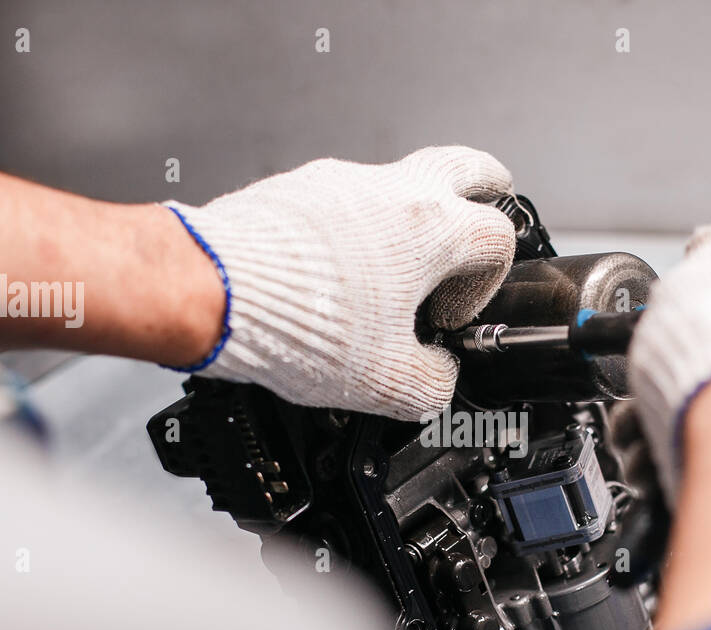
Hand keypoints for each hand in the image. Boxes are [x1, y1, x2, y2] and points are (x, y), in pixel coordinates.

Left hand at [164, 146, 516, 419]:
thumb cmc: (297, 325)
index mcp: (433, 231)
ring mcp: (343, 182)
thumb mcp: (387, 383)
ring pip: (401, 179)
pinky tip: (338, 270)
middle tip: (493, 203)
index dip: (487, 284)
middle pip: (467, 167)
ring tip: (402, 260)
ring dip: (414, 212)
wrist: (213, 292)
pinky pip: (347, 197)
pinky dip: (358, 224)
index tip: (451, 318)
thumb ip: (433, 382)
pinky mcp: (298, 188)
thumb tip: (437, 377)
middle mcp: (394, 192)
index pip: (497, 239)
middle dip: (488, 187)